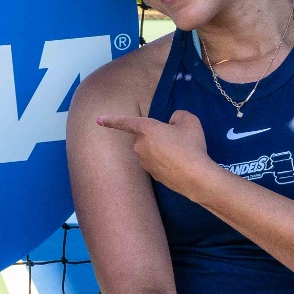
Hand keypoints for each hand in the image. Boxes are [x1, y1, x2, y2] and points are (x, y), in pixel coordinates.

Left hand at [96, 109, 210, 192]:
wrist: (195, 177)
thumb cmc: (191, 146)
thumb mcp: (189, 121)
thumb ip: (178, 116)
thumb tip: (172, 122)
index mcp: (146, 129)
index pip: (126, 122)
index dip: (111, 120)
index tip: (97, 120)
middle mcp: (140, 146)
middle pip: (147, 136)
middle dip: (160, 136)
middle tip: (180, 139)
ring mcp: (144, 162)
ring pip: (152, 149)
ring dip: (163, 149)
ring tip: (182, 153)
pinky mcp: (152, 175)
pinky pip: (157, 162)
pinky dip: (166, 161)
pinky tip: (180, 164)